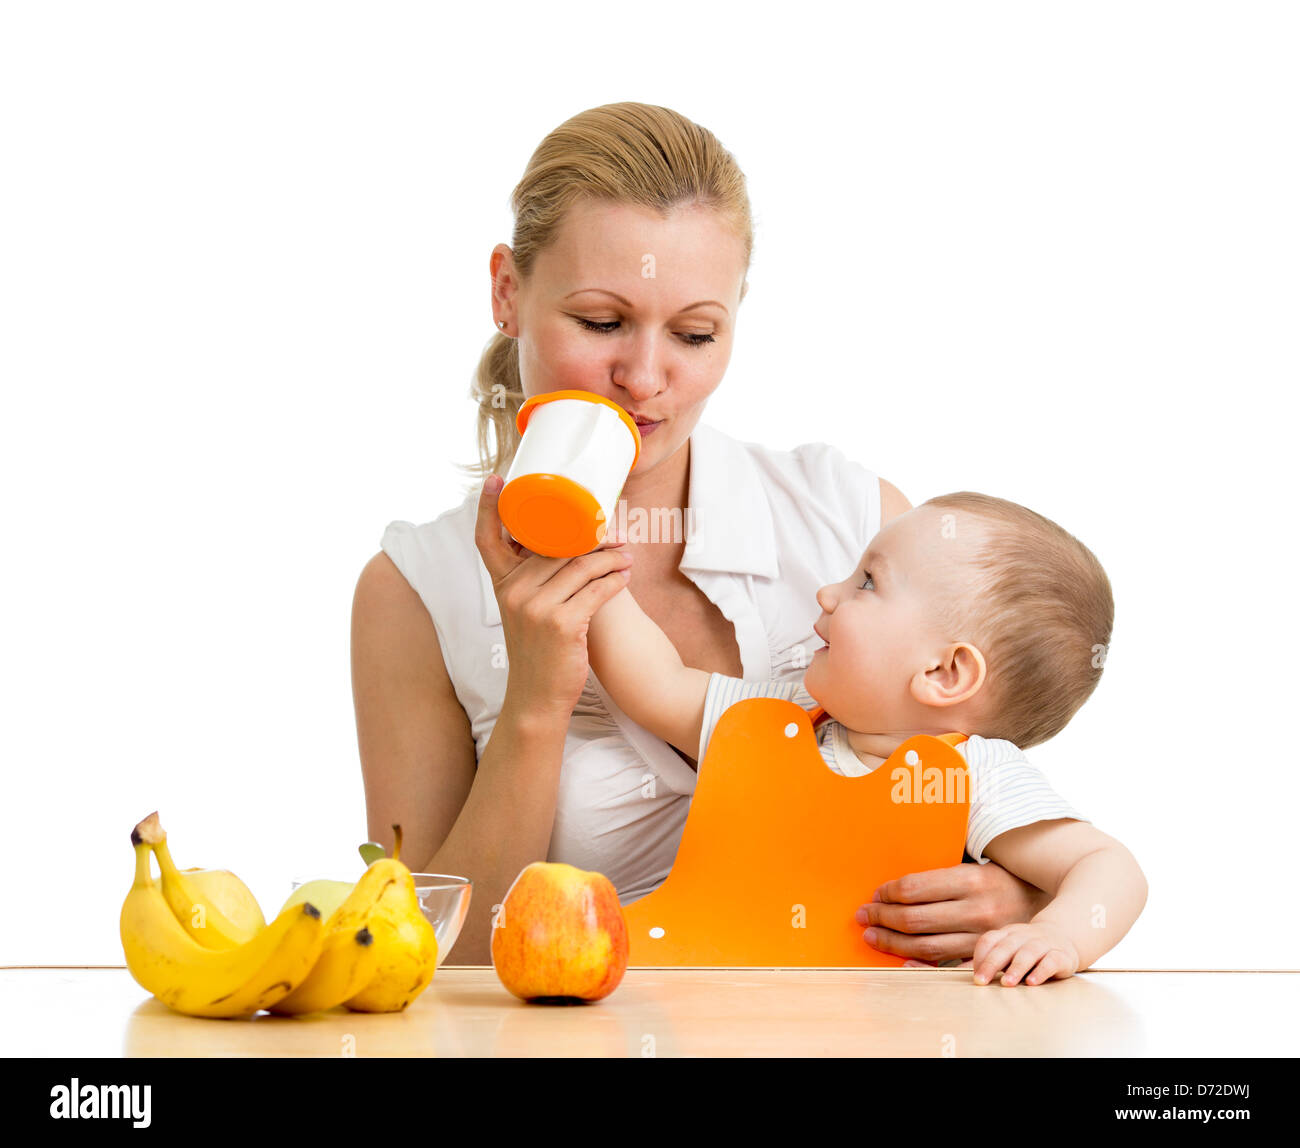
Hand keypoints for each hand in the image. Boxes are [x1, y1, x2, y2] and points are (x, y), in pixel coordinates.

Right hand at [474, 475, 631, 720]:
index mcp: (501, 585)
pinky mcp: (562, 623)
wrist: (537, 698)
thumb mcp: (524, 611)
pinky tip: (626, 576)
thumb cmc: (538, 651)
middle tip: (616, 531)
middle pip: (556, 546)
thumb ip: (533, 580)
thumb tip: (566, 545)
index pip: (488, 539)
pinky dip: (616, 580)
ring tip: (627, 555)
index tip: (496, 479)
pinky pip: (597, 589)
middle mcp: (513, 592)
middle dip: (590, 536)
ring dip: (611, 558)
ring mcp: (536, 607)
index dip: (489, 508)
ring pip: (582, 565)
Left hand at [855, 860, 1051, 964]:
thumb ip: (939, 875)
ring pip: (926, 946)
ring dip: (892, 942)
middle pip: (916, 919)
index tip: (875, 894)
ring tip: (873, 936)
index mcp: (971, 880)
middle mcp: (977, 910)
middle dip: (883, 918)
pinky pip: (945, 966)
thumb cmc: (997, 880)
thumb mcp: (973, 866)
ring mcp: (982, 937)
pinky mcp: (985, 957)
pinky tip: (900, 960)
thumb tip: (893, 884)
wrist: (1041, 901)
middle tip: (865, 916)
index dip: (888, 893)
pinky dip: (919, 965)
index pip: (915, 888)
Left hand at [971, 922, 1079, 985]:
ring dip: (1016, 968)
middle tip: (981, 981)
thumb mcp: (1007, 951)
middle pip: (1006, 947)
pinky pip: (1051, 961)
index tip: (974, 975)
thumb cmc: (1027, 949)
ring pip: (1028, 952)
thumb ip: (987, 960)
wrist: (1063, 937)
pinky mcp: (1061, 955)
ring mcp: (1043, 944)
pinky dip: (1041, 971)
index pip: (989, 940)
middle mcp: (1023, 936)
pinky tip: (1032, 982)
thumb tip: (958, 972)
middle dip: (991, 964)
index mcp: (1007, 934)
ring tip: (1007, 983)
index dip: (980, 956)